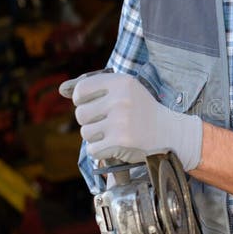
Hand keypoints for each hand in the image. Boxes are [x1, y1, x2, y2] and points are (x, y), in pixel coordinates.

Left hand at [59, 71, 202, 169]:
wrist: (171, 134)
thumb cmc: (143, 111)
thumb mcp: (126, 91)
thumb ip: (96, 87)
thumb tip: (61, 89)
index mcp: (121, 82)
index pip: (81, 90)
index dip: (81, 100)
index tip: (92, 105)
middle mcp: (120, 99)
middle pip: (80, 114)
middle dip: (90, 122)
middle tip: (107, 123)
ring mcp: (121, 121)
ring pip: (86, 133)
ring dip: (96, 137)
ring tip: (113, 134)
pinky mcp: (121, 141)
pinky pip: (92, 149)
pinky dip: (100, 151)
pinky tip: (115, 145)